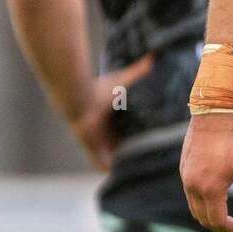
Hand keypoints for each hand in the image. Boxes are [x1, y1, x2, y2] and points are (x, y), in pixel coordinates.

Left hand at [70, 53, 153, 170]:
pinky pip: (99, 162)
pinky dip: (107, 168)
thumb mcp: (123, 80)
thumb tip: (153, 56)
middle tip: (144, 155)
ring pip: (109, 154)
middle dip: (126, 148)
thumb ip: (138, 71)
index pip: (121, 127)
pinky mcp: (91, 148)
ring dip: (118, 160)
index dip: (131, 132)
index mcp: (108, 116)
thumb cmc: (99, 88)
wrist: (79, 98)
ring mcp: (95, 140)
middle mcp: (102, 129)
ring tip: (134, 169)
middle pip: (115, 142)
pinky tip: (116, 175)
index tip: (144, 136)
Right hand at [180, 112, 232, 231]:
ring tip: (225, 215)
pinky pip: (190, 193)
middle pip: (203, 218)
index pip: (217, 221)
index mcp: (211, 188)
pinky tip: (215, 196)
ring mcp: (186, 177)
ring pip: (194, 207)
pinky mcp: (184, 168)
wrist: (215, 112)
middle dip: (219, 227)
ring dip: (208, 215)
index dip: (230, 230)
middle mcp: (193, 186)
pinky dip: (201, 202)